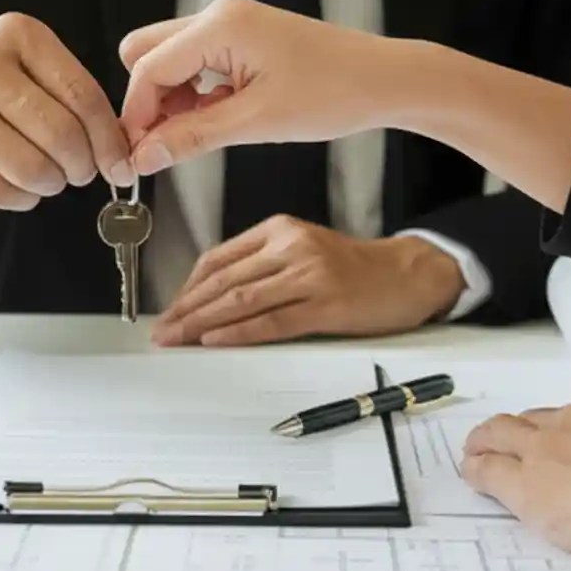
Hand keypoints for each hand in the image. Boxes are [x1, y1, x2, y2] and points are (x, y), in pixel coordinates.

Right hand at [0, 12, 133, 210]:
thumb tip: (120, 156)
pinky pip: (1, 191)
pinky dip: (22, 198)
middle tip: (80, 172)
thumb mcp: (29, 66)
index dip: (109, 140)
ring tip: (49, 179)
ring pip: (31, 168)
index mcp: (17, 34)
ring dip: (52, 185)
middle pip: (60, 134)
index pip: (83, 95)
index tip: (120, 165)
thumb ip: (75, 99)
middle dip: (82, 166)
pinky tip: (18, 186)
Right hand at [119, 0, 420, 174]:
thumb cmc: (334, 94)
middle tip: (162, 146)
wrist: (383, 81)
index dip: (136, 117)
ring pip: (170, 61)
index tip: (135, 158)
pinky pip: (197, 64)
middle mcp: (220, 16)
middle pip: (148, 55)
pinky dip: (196, 96)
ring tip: (197, 136)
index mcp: (220, 26)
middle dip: (149, 103)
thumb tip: (145, 156)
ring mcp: (231, 24)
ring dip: (173, 102)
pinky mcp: (242, 38)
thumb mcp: (255, 124)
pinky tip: (217, 120)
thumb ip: (192, 138)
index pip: (149, 69)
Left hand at [152, 216, 464, 346]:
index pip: (218, 258)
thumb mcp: (302, 248)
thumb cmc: (354, 267)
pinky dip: (238, 333)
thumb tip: (211, 298)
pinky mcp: (326, 304)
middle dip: (186, 309)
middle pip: (223, 280)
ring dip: (202, 324)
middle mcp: (291, 246)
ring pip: (241, 300)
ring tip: (179, 340)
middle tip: (162, 330)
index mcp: (279, 229)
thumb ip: (261, 265)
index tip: (170, 309)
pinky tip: (216, 341)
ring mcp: (309, 274)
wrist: (408, 273)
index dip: (187, 287)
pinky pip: (272, 321)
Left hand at [462, 399, 570, 558]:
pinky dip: (476, 470)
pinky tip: (471, 474)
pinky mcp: (523, 484)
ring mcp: (543, 451)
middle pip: (532, 419)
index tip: (563, 444)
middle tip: (505, 439)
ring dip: (486, 442)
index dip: (564, 433)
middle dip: (515, 429)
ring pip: (500, 433)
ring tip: (476, 451)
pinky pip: (487, 471)